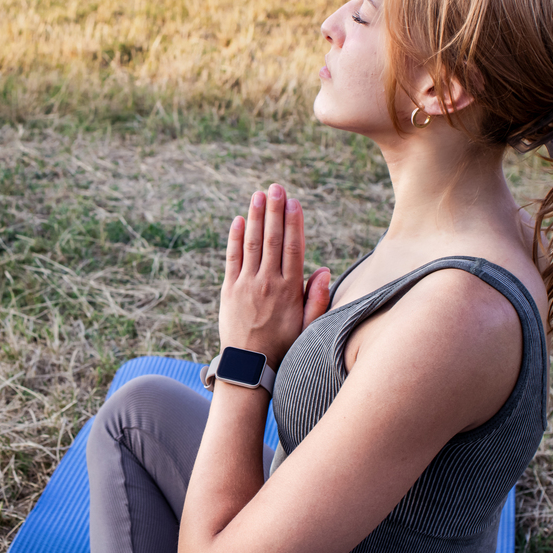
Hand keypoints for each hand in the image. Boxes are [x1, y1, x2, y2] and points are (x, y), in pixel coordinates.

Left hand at [219, 184, 331, 370]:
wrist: (249, 365)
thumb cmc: (283, 345)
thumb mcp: (309, 326)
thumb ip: (317, 298)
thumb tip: (323, 270)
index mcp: (289, 290)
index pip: (292, 248)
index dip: (292, 223)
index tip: (293, 202)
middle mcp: (267, 283)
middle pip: (271, 239)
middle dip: (274, 211)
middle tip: (275, 187)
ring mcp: (246, 284)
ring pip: (251, 244)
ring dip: (254, 217)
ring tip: (258, 195)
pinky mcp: (228, 289)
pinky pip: (232, 258)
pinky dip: (234, 238)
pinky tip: (238, 220)